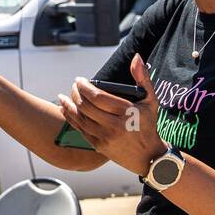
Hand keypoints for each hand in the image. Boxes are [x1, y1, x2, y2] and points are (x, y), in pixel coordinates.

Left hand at [58, 54, 165, 176]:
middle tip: (73, 86)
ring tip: (64, 96)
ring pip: (80, 118)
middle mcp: (114, 125)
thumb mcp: (151, 101)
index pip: (97, 97)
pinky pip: (80, 129)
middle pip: (86, 106)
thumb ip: (142, 78)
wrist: (148, 157)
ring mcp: (105, 137)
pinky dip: (70, 118)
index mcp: (126, 112)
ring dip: (69, 105)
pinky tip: (65, 110)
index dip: (84, 87)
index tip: (79, 80)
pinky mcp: (98, 145)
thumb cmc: (148, 125)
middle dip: (75, 93)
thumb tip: (136, 57)